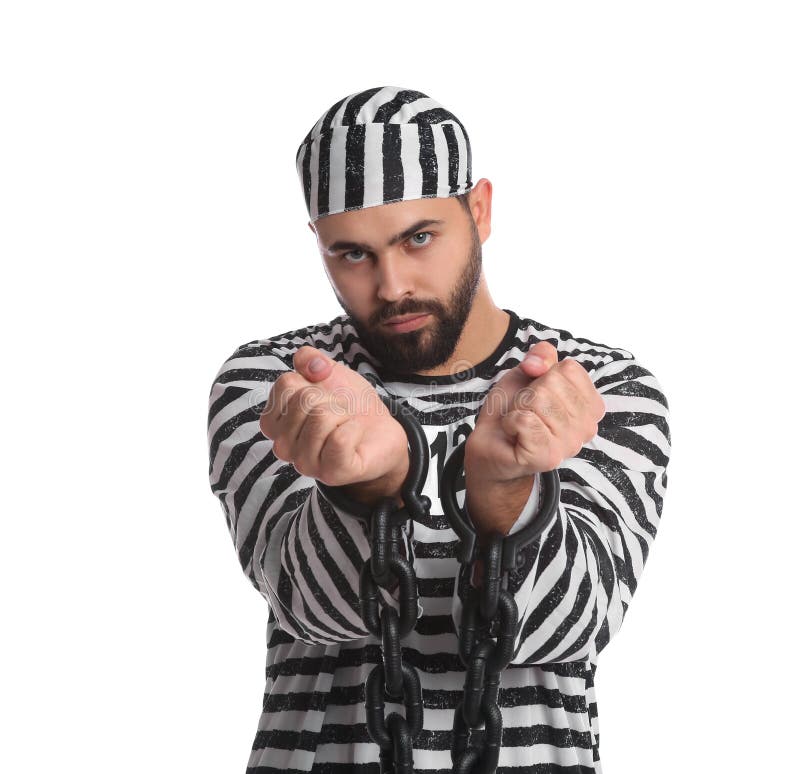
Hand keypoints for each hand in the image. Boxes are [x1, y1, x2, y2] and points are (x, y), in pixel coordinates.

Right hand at [259, 346, 409, 494]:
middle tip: (340, 413)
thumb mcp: (330, 374)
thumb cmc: (349, 406)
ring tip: (347, 426)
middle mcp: (283, 446)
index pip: (285, 384)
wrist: (381, 431)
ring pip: (321, 418)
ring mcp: (305, 463)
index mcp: (275, 422)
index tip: (324, 396)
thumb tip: (308, 363)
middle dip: (331, 399)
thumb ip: (309, 359)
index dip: (313, 382)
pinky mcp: (331, 473)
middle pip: (304, 399)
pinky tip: (355, 438)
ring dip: (344, 415)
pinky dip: (355, 430)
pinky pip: (340, 439)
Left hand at [465, 341, 606, 483]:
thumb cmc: (514, 408)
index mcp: (591, 405)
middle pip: (553, 382)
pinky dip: (510, 422)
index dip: (544, 375)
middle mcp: (587, 427)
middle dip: (528, 392)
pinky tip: (514, 434)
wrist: (491, 442)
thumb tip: (537, 364)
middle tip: (525, 411)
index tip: (537, 393)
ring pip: (538, 400)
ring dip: (518, 408)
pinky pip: (525, 420)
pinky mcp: (547, 456)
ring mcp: (569, 444)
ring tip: (520, 423)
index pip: (570, 368)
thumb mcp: (528, 373)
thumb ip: (542, 355)